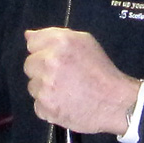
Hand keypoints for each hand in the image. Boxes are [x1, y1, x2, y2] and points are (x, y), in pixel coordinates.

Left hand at [23, 28, 140, 134]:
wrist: (115, 103)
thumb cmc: (101, 72)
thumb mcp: (84, 42)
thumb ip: (54, 35)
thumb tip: (28, 35)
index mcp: (60, 43)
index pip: (32, 43)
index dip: (43, 51)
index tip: (54, 58)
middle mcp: (50, 62)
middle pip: (29, 65)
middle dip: (42, 70)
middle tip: (63, 76)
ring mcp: (45, 86)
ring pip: (32, 86)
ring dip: (45, 88)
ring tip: (66, 90)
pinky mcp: (45, 107)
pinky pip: (38, 104)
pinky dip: (49, 105)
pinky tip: (65, 102)